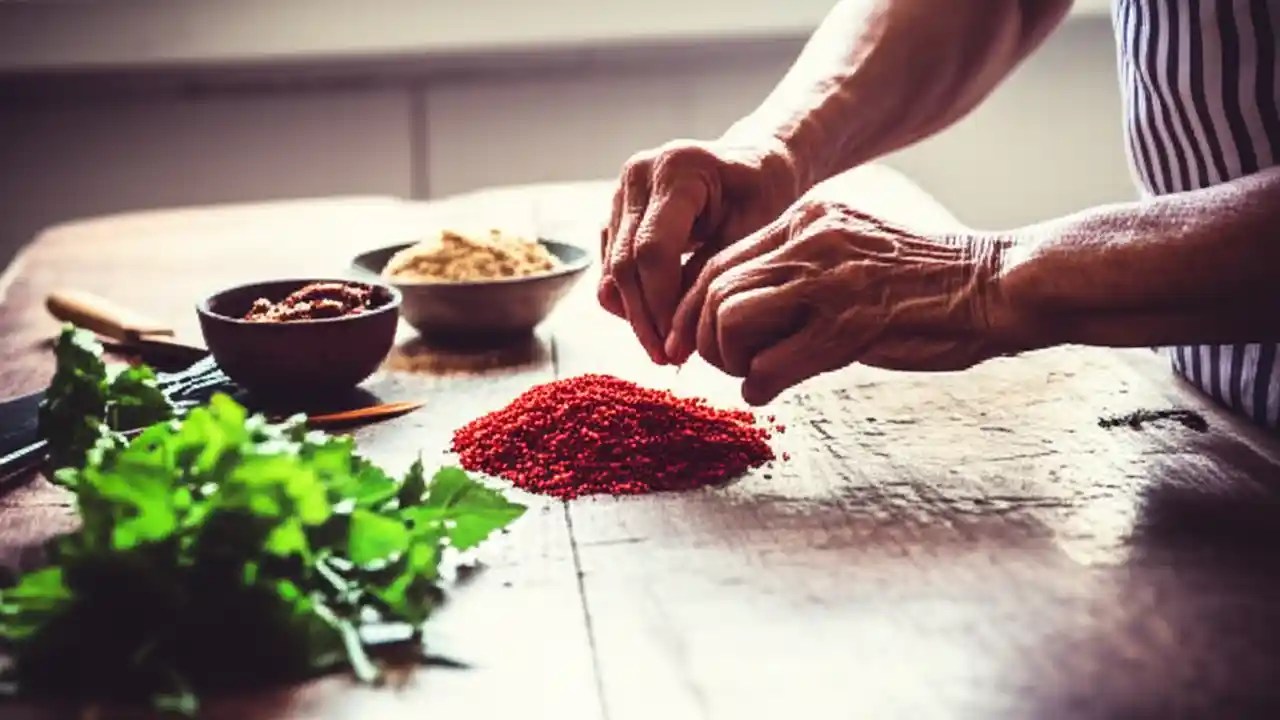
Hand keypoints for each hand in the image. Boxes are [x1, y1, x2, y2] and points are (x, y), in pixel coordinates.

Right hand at [599, 139, 800, 363]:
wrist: (754, 161)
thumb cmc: (763, 193)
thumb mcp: (752, 232)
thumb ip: (710, 281)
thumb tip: (677, 344)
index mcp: (676, 168)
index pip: (652, 251)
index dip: (661, 304)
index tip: (678, 345)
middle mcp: (638, 175)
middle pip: (624, 264)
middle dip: (644, 319)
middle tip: (667, 359)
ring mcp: (621, 192)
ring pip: (611, 270)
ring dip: (634, 314)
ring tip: (665, 346)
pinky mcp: (615, 213)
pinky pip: (610, 267)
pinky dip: (630, 299)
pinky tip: (659, 319)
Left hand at [667, 198, 1020, 404]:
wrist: (998, 284)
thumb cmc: (926, 282)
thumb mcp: (851, 254)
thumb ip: (797, 273)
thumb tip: (740, 317)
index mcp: (807, 219)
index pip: (718, 261)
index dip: (694, 308)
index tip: (693, 340)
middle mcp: (811, 241)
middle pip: (714, 290)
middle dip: (705, 338)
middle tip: (726, 364)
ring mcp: (831, 281)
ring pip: (731, 320)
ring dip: (729, 359)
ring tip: (752, 373)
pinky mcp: (852, 325)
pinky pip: (773, 362)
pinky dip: (761, 383)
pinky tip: (772, 390)